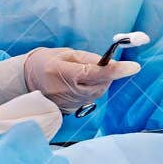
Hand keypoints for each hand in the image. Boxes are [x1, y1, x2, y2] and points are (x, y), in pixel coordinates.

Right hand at [22, 47, 139, 112]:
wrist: (28, 80)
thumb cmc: (49, 61)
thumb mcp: (67, 54)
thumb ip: (89, 59)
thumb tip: (110, 64)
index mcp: (63, 72)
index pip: (95, 73)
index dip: (115, 70)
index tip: (134, 67)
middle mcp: (67, 90)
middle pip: (100, 85)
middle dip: (108, 74)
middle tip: (102, 64)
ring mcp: (68, 103)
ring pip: (98, 92)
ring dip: (101, 82)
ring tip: (87, 73)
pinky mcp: (71, 109)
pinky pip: (91, 98)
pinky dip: (93, 89)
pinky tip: (83, 83)